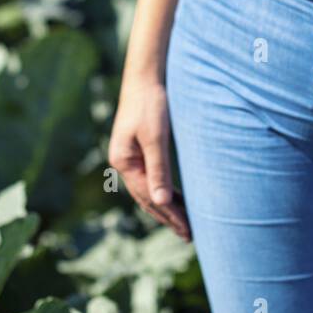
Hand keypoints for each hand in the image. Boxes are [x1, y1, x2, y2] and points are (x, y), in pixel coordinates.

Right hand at [108, 77, 189, 239]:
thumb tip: (163, 201)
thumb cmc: (151, 103)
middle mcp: (123, 162)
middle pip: (146, 198)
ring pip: (148, 190)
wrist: (145, 77)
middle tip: (188, 235)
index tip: (187, 230)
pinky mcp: (138, 150)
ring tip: (183, 224)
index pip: (149, 197)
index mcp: (124, 161)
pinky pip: (150, 178)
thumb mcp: (156, 136)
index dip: (169, 215)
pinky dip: (163, 191)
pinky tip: (175, 198)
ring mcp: (129, 157)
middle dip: (167, 217)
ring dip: (165, 207)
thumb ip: (159, 169)